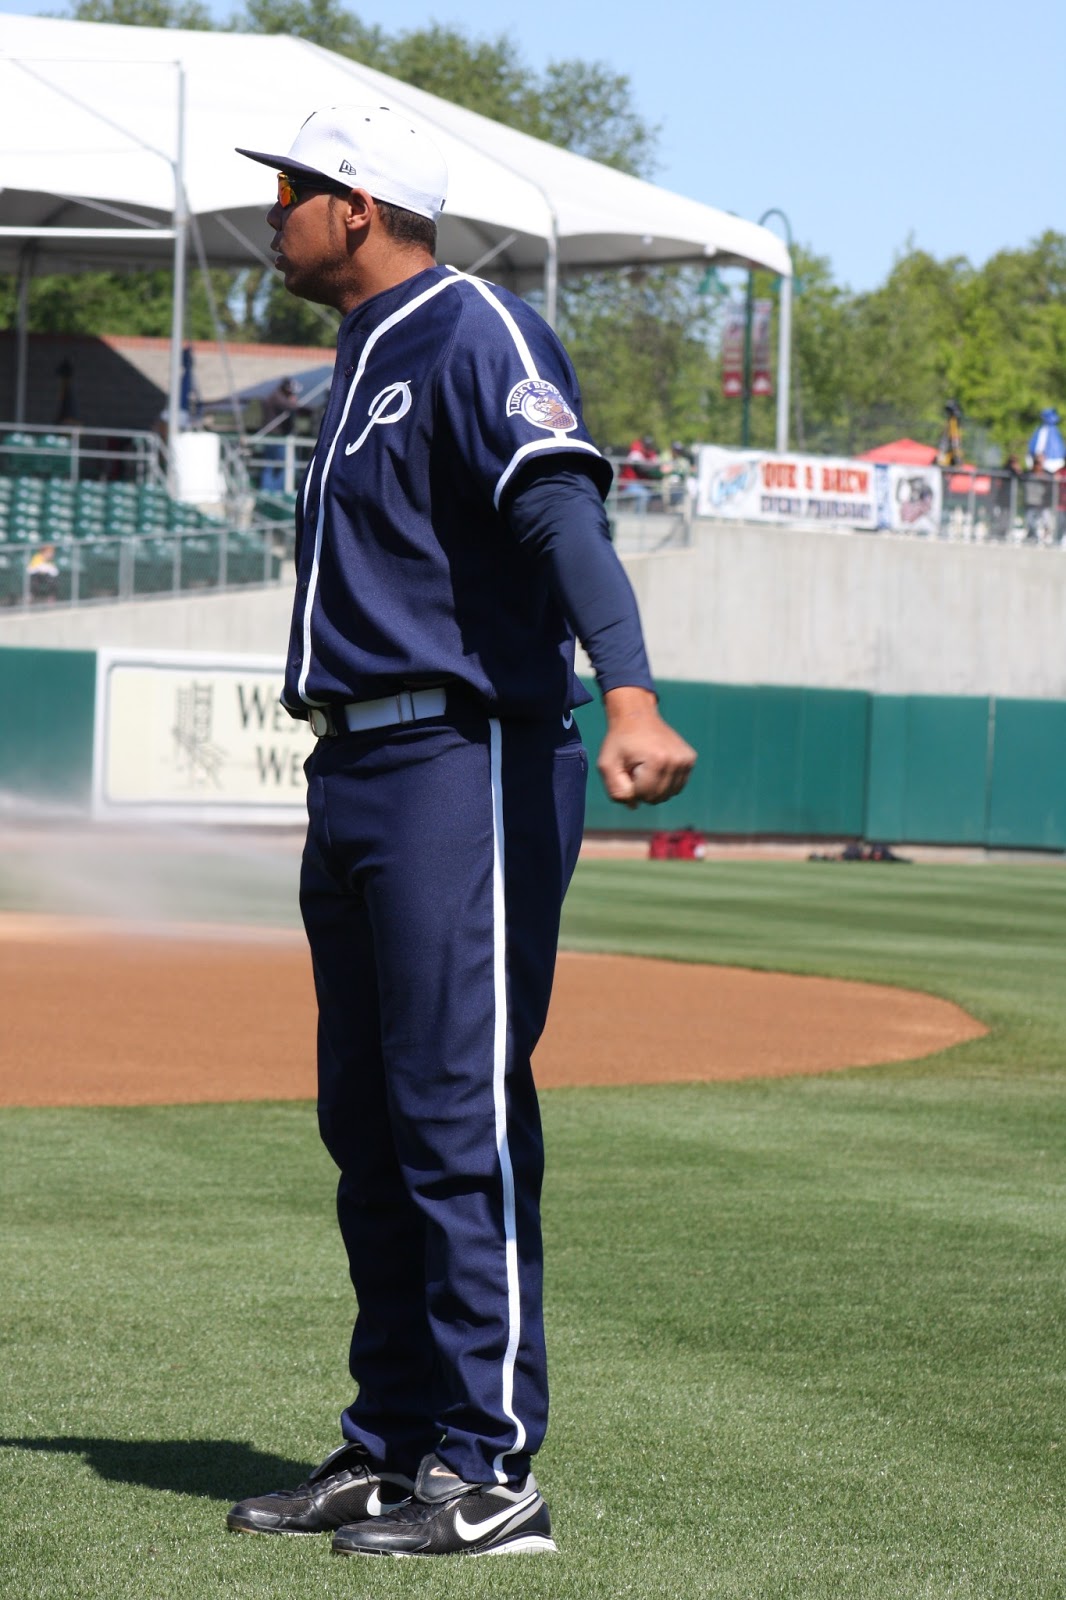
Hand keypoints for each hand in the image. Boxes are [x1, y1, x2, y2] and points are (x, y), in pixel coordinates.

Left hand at [597, 686, 696, 808]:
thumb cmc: (619, 741)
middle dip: (642, 789)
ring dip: (653, 787)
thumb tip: (634, 806)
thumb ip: (616, 791)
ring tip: (645, 767)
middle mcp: (677, 760)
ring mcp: (686, 760)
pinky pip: (676, 786)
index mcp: (658, 760)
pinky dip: (664, 782)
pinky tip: (656, 767)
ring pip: (668, 794)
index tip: (627, 770)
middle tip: (635, 768)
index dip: (631, 789)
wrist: (636, 715)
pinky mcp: (690, 760)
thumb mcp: (607, 765)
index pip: (644, 795)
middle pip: (658, 797)